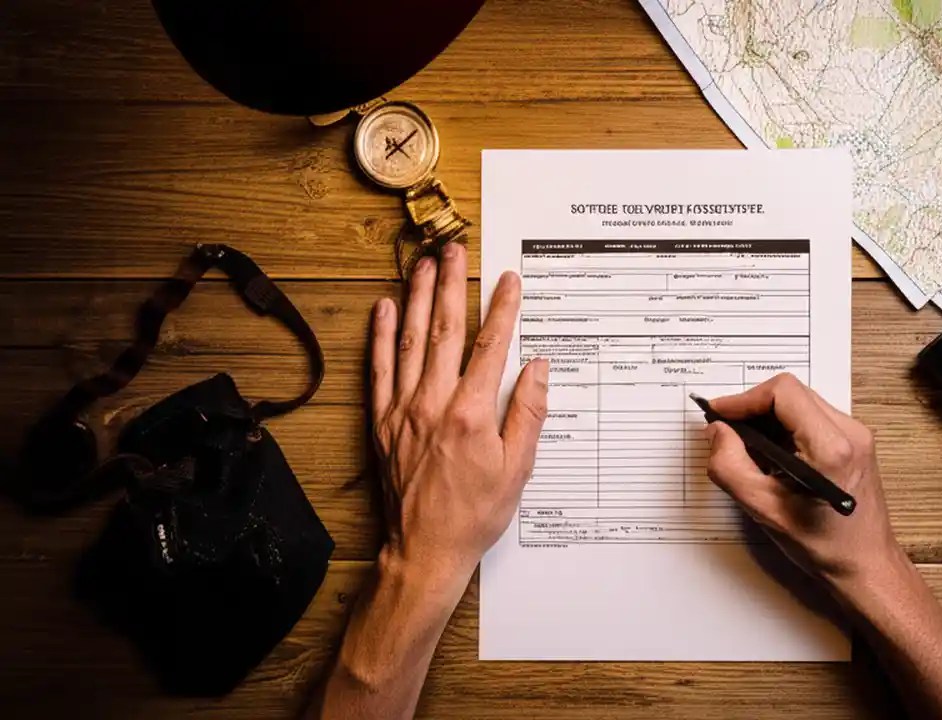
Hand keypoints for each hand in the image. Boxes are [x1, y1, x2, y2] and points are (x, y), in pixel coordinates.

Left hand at [369, 244, 548, 580]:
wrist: (424, 549)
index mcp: (471, 414)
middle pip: (445, 330)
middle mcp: (433, 405)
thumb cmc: (474, 515)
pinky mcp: (383, 423)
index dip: (502, 309)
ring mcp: (403, 411)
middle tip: (455, 251)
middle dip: (452, 285)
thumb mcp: (517, 469)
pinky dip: (381, 336)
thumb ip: (528, 414)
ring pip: (410, 341)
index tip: (509, 280)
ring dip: (417, 298)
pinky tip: (384, 309)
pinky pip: (379, 369)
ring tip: (424, 265)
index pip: (490, 347)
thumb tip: (536, 369)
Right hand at [704, 373, 900, 591]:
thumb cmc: (825, 545)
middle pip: (791, 392)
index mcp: (831, 448)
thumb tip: (717, 432)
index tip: (720, 413)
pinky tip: (772, 454)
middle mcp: (851, 433)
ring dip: (769, 417)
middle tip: (728, 431)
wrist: (865, 565)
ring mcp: (857, 435)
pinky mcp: (855, 442)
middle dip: (754, 407)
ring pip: (801, 402)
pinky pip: (813, 417)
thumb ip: (731, 467)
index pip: (783, 392)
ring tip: (748, 446)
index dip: (744, 399)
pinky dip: (786, 427)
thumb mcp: (764, 510)